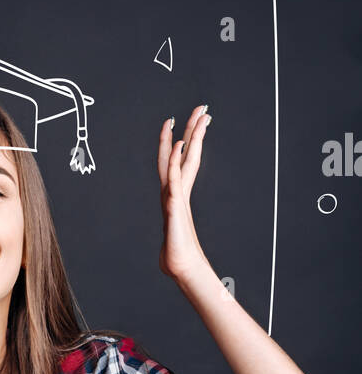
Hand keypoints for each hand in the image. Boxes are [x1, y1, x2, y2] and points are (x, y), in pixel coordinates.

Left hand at [157, 104, 211, 281]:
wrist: (181, 266)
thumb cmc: (175, 251)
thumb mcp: (170, 226)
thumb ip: (171, 216)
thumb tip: (172, 215)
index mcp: (176, 191)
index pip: (183, 158)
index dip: (185, 137)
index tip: (190, 119)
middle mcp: (178, 190)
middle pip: (188, 152)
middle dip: (194, 128)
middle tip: (203, 107)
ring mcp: (177, 196)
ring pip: (184, 160)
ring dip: (190, 138)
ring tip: (196, 118)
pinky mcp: (174, 206)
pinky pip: (174, 180)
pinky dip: (175, 164)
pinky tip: (178, 148)